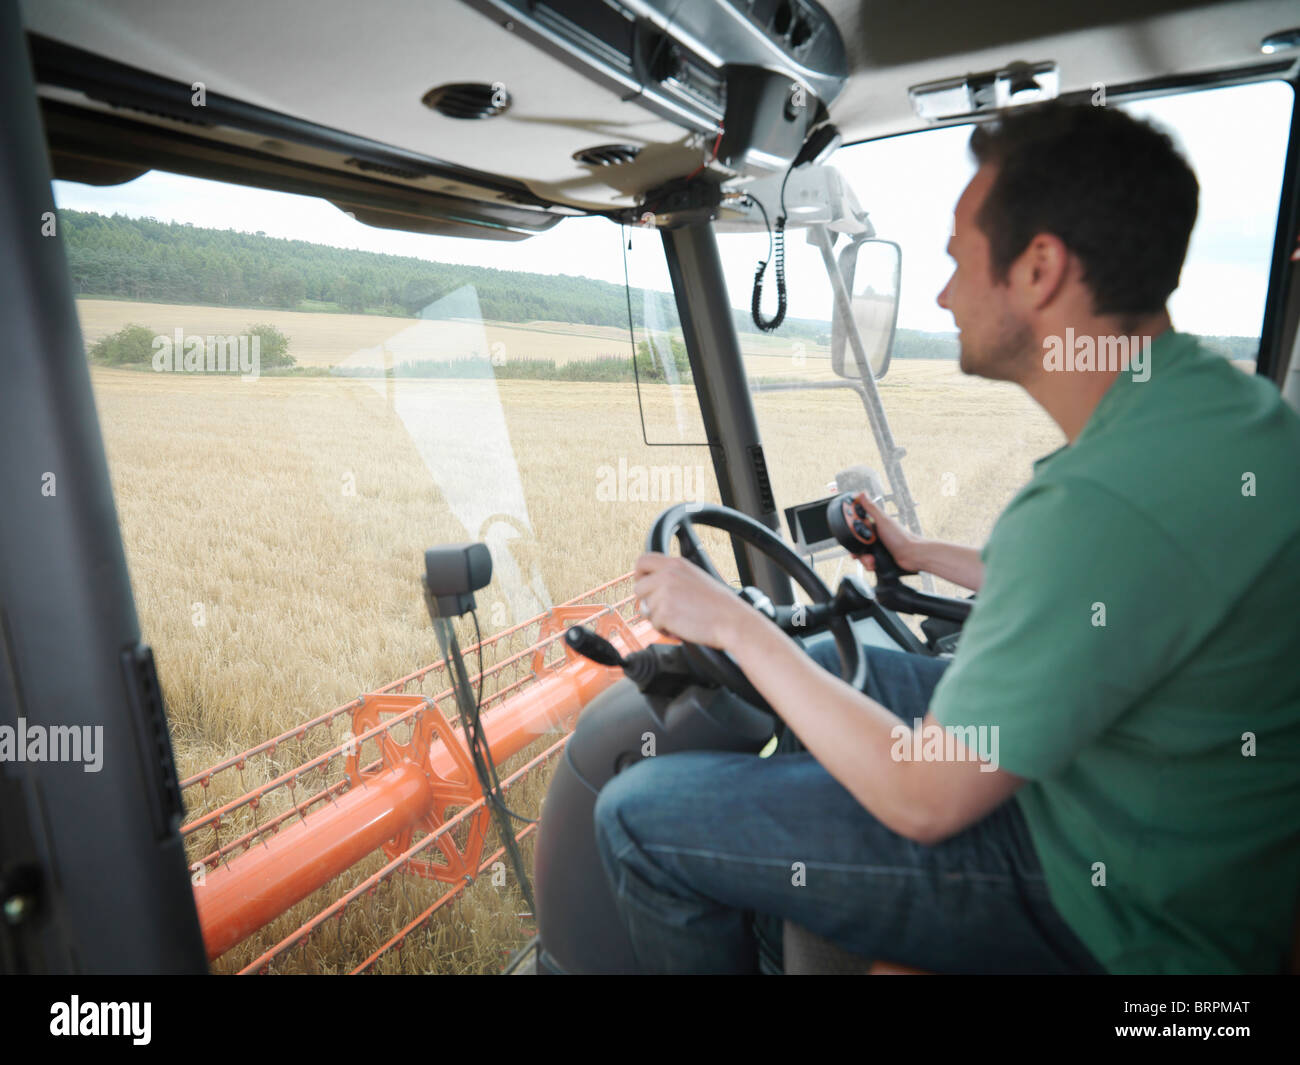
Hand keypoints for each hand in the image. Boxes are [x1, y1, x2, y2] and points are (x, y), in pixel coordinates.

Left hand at [632, 553, 754, 649]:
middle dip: (647, 601)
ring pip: (645, 609)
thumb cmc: (718, 604)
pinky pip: (654, 624)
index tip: (645, 585)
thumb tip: (650, 586)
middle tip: (662, 609)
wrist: (732, 620)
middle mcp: (667, 575)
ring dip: (658, 618)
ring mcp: (664, 593)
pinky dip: (664, 629)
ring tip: (679, 619)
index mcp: (675, 564)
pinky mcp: (664, 612)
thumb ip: (672, 576)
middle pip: (638, 588)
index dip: (640, 575)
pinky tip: (680, 627)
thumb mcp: (694, 577)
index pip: (642, 561)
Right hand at [856, 496, 921, 573]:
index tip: (849, 533)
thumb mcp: (883, 521)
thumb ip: (871, 508)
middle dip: (857, 548)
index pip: (855, 525)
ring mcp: (877, 547)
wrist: (911, 556)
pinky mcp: (879, 558)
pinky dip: (869, 564)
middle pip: (856, 542)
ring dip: (864, 559)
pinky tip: (875, 563)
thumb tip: (861, 494)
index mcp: (874, 524)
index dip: (850, 529)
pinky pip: (867, 562)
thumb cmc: (901, 538)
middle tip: (863, 550)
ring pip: (861, 553)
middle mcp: (875, 535)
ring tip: (872, 559)